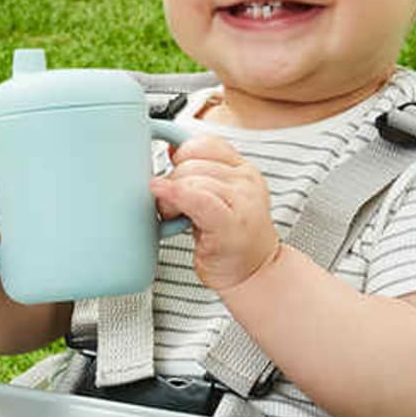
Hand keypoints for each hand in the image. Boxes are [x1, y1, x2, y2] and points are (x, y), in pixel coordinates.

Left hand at [152, 133, 279, 293]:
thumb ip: (201, 173)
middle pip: (193, 162)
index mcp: (243, 170)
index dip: (181, 153)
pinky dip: (174, 193)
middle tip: (171, 206)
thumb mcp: (219, 197)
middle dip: (172, 181)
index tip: (172, 169)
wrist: (254, 273)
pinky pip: (197, 198)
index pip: (206, 142)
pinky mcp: (231, 222)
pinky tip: (161, 193)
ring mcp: (242, 200)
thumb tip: (170, 148)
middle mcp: (246, 181)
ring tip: (175, 217)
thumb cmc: (231, 240)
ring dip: (170, 197)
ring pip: (191, 179)